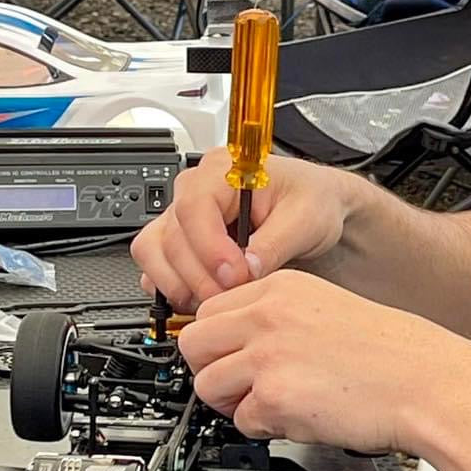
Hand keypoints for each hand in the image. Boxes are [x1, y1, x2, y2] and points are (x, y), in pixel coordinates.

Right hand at [130, 151, 352, 312]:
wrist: (316, 207)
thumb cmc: (311, 199)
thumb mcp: (305, 218)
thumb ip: (274, 244)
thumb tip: (247, 269)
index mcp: (224, 170)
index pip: (194, 207)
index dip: (209, 248)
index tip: (235, 275)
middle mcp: (195, 188)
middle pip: (171, 236)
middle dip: (201, 275)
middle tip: (233, 295)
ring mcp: (181, 215)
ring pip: (154, 252)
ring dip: (180, 284)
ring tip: (217, 301)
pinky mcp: (179, 241)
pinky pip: (155, 265)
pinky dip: (172, 288)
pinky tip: (202, 298)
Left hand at [178, 269, 470, 453]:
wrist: (428, 382)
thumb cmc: (393, 354)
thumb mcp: (327, 309)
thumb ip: (278, 319)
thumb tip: (235, 344)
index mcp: (282, 287)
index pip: (208, 309)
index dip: (219, 342)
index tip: (232, 358)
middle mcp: (269, 314)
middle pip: (193, 344)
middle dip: (212, 371)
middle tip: (243, 387)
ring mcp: (268, 353)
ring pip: (206, 385)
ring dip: (234, 404)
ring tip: (275, 405)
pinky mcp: (274, 395)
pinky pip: (240, 421)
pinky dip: (265, 428)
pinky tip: (299, 418)